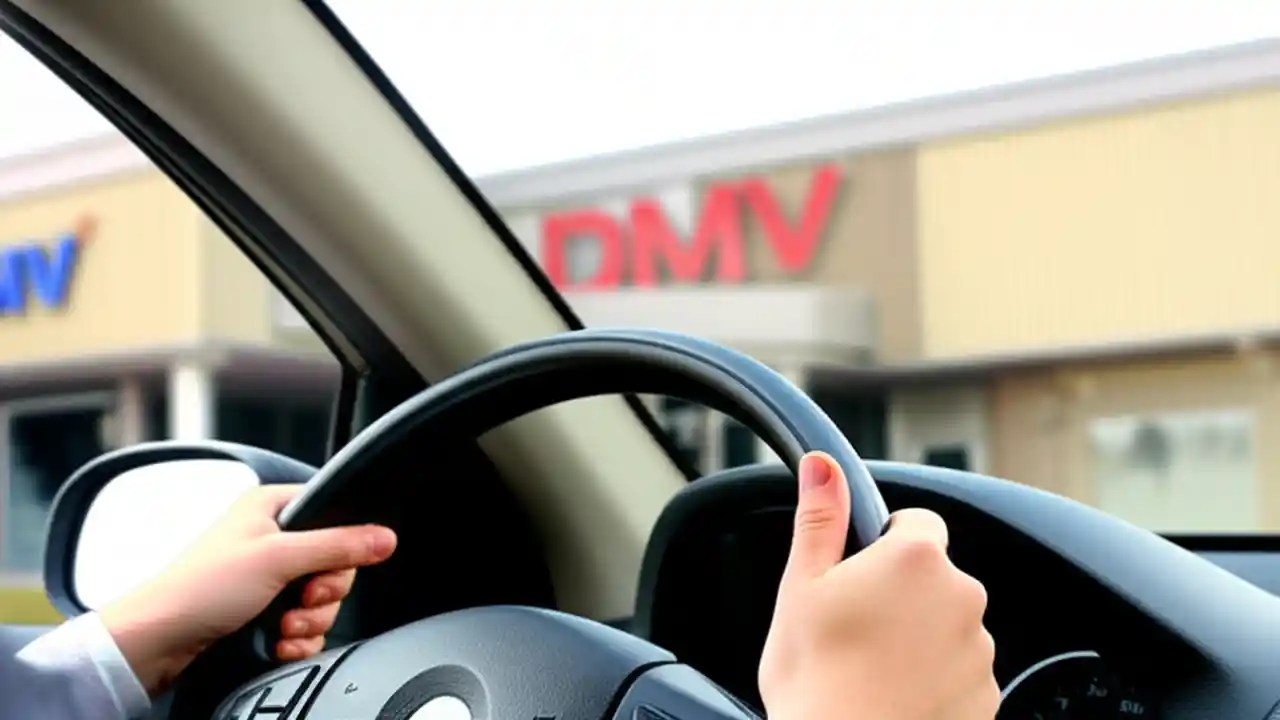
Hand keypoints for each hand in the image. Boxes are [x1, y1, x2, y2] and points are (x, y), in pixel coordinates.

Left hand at [99, 484, 396, 695]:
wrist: (158, 640)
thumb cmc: (201, 586)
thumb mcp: (279, 558)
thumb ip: (338, 546)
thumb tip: (387, 537)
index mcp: (272, 506)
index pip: (334, 515)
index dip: (341, 545)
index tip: (327, 565)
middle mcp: (272, 538)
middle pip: (335, 563)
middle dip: (323, 593)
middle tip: (300, 600)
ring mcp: (267, 577)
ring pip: (322, 599)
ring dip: (309, 621)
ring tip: (281, 628)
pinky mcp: (263, 612)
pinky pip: (305, 625)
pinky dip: (297, 640)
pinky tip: (277, 644)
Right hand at [757, 452, 999, 719]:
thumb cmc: (815, 678)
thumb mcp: (801, 587)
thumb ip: (820, 518)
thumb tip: (823, 464)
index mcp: (915, 558)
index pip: (917, 522)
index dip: (883, 542)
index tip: (857, 573)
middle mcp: (961, 597)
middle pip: (934, 576)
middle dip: (901, 593)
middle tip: (853, 626)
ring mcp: (979, 651)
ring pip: (947, 625)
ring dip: (919, 637)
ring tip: (869, 668)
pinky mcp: (987, 697)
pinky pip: (960, 672)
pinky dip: (934, 680)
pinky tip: (893, 695)